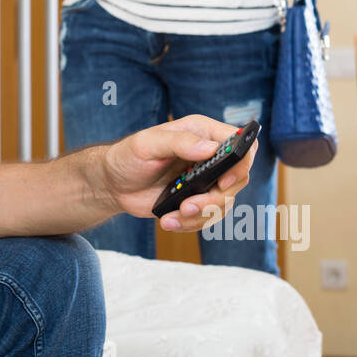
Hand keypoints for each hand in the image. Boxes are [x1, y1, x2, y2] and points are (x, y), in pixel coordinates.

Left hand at [98, 115, 257, 233]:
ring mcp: (206, 179)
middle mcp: (209, 155)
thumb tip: (210, 148)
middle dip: (214, 199)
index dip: (242, 162)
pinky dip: (189, 223)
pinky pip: (208, 217)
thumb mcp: (147, 144)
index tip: (224, 181)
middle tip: (187, 205)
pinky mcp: (198, 199)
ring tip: (171, 216)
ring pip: (224, 203)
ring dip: (199, 215)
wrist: (114, 184)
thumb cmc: (128, 156)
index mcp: (202, 133)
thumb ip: (179, 142)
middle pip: (237, 179)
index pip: (240, 143)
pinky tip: (167, 221)